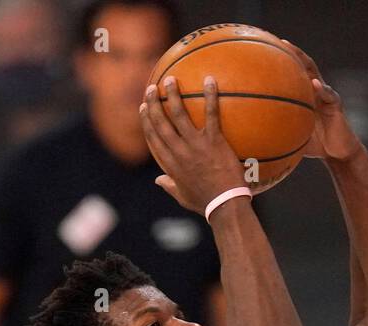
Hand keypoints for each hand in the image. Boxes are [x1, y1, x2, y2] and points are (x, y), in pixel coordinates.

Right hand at [141, 76, 245, 213]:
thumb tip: (158, 181)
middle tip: (152, 88)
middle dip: (154, 103)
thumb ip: (169, 186)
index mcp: (170, 164)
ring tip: (171, 79)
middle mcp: (178, 152)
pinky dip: (211, 96)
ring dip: (173, 95)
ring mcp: (195, 146)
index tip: (143, 107)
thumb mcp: (183, 196)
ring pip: (179, 115)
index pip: (153, 138)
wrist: (225, 205)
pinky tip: (210, 80)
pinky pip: (212, 115)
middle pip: (160, 123)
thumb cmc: (205, 202)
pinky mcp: (214, 142)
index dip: (146, 121)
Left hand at [279, 39, 361, 161]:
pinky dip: (321, 89)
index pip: (294, 74)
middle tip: (280, 42)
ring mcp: (326, 96)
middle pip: (305, 66)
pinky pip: (329, 94)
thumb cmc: (315, 145)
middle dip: (294, 53)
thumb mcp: (293, 137)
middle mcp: (316, 91)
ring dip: (306, 63)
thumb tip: (254, 139)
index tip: (267, 51)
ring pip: (316, 74)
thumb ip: (278, 132)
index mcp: (305, 96)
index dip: (283, 62)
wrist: (338, 153)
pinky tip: (314, 83)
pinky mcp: (336, 105)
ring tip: (297, 54)